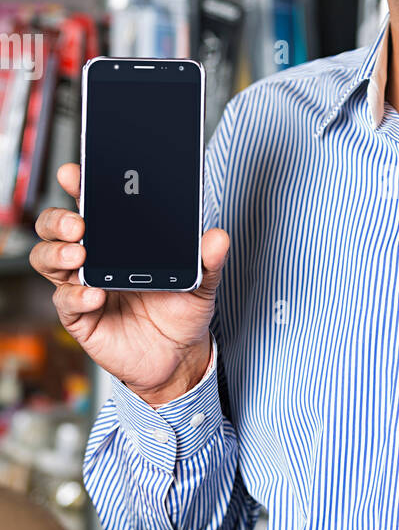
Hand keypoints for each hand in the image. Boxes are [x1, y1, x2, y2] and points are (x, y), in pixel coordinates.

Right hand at [31, 162, 229, 405]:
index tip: (75, 173)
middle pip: (57, 228)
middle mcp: (94, 258)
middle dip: (59, 219)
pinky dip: (76, 295)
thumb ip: (208, 260)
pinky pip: (66, 301)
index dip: (79, 186)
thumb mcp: (201, 282)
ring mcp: (83, 286)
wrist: (178, 356)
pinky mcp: (81, 317)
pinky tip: (93, 293)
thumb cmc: (181, 311)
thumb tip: (218, 237)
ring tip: (80, 253)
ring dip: (57, 252)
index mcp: (118, 240)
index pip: (92, 205)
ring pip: (49, 259)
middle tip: (79, 223)